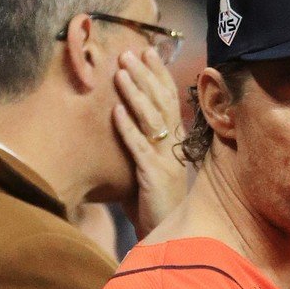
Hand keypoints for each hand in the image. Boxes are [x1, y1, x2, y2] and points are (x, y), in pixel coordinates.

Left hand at [114, 47, 187, 237]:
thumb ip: (143, 142)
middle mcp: (173, 147)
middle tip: (130, 52)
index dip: (159, 75)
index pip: (170, 100)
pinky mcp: (153, 177)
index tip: (148, 51)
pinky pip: (139, 149)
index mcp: (174, 142)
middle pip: (162, 103)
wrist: (168, 237)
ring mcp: (165, 161)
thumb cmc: (153, 202)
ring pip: (151, 120)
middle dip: (145, 76)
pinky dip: (127, 129)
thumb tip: (123, 116)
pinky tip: (115, 112)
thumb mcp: (150, 166)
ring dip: (135, 94)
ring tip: (120, 71)